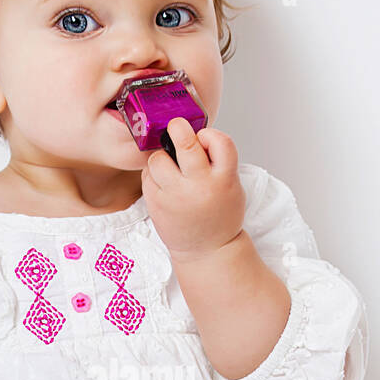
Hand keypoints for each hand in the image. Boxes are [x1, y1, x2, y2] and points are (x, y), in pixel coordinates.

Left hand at [140, 117, 245, 262]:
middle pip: (184, 144)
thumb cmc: (220, 215)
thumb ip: (217, 161)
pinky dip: (154, 175)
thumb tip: (191, 132)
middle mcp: (200, 186)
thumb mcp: (231, 186)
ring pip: (158, 159)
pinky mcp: (156, 204)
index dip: (209, 134)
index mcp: (224, 180)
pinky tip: (164, 183)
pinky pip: (147, 176)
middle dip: (178, 128)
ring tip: (171, 167)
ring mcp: (175, 196)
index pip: (220, 141)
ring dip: (163, 157)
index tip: (202, 137)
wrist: (207, 251)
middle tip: (176, 127)